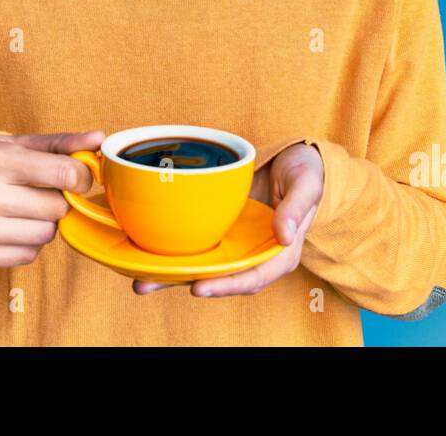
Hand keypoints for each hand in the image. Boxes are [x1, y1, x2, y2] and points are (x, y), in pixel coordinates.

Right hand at [0, 130, 104, 267]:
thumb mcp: (17, 144)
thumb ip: (61, 143)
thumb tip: (99, 140)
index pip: (64, 173)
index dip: (80, 176)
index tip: (76, 176)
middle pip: (57, 208)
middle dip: (58, 199)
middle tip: (40, 191)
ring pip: (46, 235)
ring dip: (45, 223)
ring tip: (24, 208)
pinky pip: (27, 255)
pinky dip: (27, 242)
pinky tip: (10, 226)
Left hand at [133, 142, 323, 297]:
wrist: (295, 159)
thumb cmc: (306, 173)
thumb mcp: (307, 185)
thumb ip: (296, 208)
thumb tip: (284, 234)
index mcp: (280, 252)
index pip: (253, 277)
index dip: (227, 285)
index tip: (199, 287)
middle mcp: (254, 253)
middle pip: (220, 278)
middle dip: (184, 284)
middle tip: (147, 285)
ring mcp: (236, 243)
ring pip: (204, 265)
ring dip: (172, 274)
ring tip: (138, 279)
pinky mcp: (222, 228)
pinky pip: (199, 243)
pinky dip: (176, 249)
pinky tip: (148, 248)